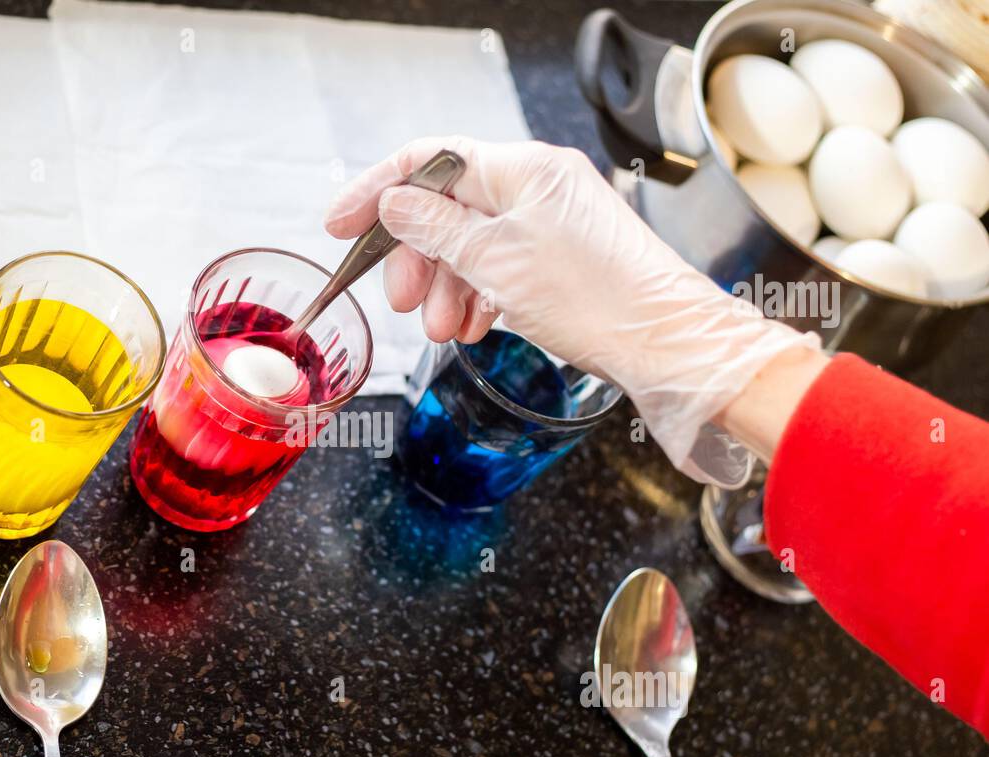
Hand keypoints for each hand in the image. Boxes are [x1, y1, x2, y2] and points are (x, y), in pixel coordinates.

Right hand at [325, 136, 820, 485]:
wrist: (669, 344)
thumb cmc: (599, 300)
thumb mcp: (499, 262)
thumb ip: (438, 229)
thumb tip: (395, 203)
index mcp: (525, 169)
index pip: (432, 160)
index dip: (378, 189)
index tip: (339, 222)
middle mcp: (539, 187)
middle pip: (449, 207)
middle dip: (417, 257)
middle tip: (401, 300)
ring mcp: (552, 223)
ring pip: (473, 245)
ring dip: (446, 287)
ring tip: (441, 329)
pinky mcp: (562, 259)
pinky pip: (501, 267)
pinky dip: (478, 296)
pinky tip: (473, 326)